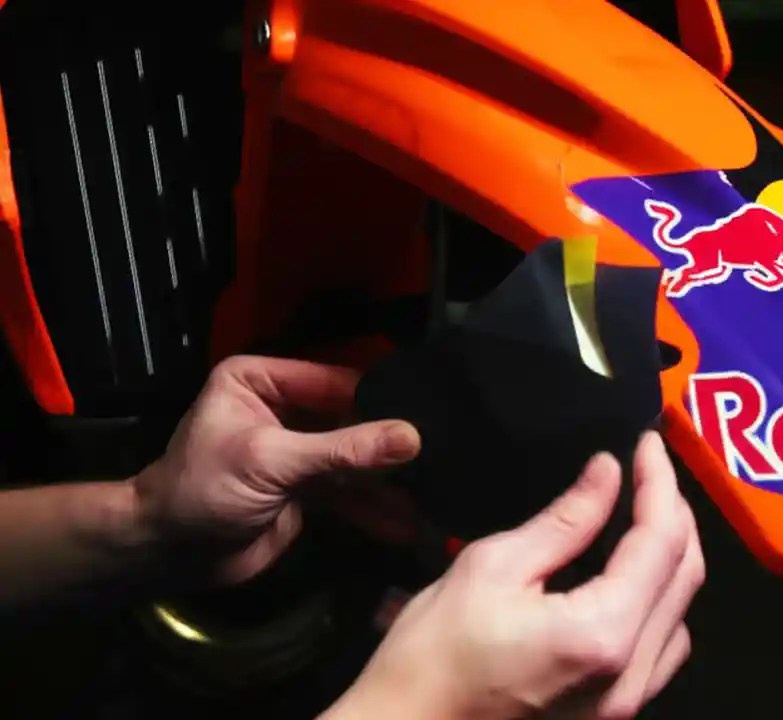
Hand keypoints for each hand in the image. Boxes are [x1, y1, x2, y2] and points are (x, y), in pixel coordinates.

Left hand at [132, 355, 420, 584]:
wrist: (168, 557)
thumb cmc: (201, 491)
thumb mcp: (271, 460)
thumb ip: (342, 450)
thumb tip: (411, 438)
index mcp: (263, 380)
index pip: (336, 381)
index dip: (380, 401)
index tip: (430, 416)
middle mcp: (285, 408)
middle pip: (353, 420)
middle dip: (391, 444)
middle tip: (444, 455)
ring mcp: (299, 451)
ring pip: (357, 461)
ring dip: (390, 483)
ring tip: (434, 495)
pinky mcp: (309, 491)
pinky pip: (352, 495)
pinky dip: (377, 510)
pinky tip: (408, 523)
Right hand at [324, 431, 704, 719]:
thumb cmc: (432, 658)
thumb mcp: (492, 568)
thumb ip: (564, 521)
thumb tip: (607, 472)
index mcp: (603, 634)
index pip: (661, 542)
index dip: (659, 482)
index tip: (646, 443)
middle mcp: (629, 674)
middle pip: (685, 577)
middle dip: (673, 514)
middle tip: (646, 471)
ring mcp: (625, 703)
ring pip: (680, 615)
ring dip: (669, 560)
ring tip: (638, 517)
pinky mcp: (611, 714)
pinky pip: (659, 650)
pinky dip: (656, 603)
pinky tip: (624, 578)